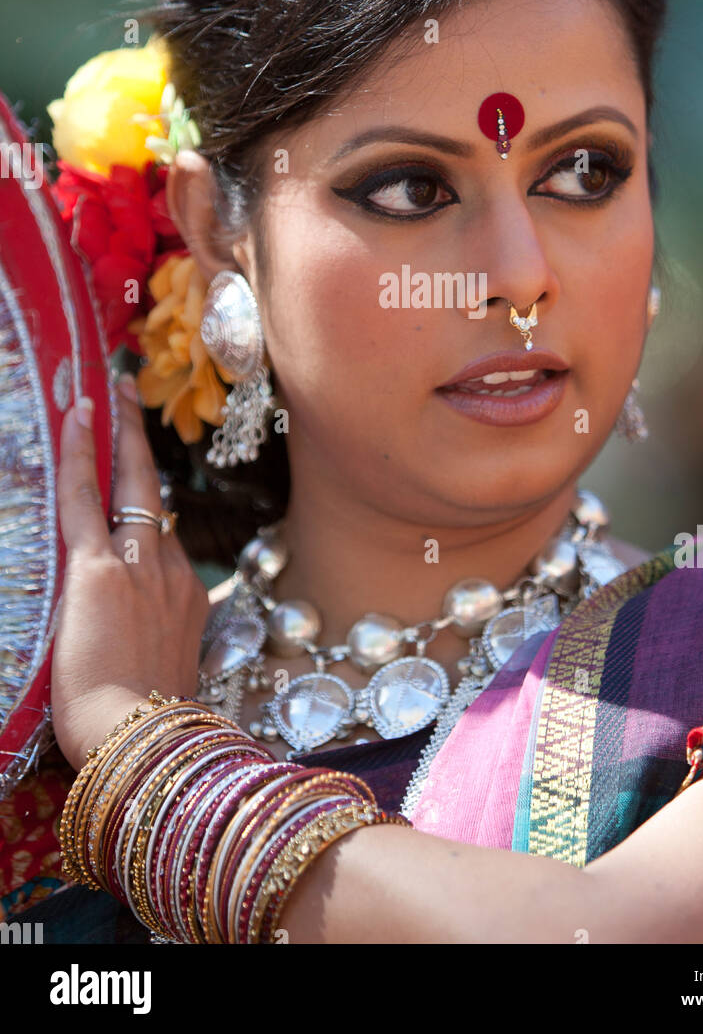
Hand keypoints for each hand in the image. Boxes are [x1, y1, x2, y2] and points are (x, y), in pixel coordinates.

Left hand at [51, 374, 209, 770]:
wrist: (138, 743)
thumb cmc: (145, 729)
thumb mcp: (167, 681)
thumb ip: (168, 651)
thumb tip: (169, 644)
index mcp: (188, 600)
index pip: (168, 540)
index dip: (153, 505)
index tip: (143, 477)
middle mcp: (172, 573)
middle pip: (156, 495)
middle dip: (138, 445)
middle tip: (126, 396)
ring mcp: (140, 566)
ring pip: (127, 486)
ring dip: (114, 437)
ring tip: (101, 395)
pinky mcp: (98, 570)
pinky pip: (88, 498)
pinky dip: (82, 454)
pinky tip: (77, 418)